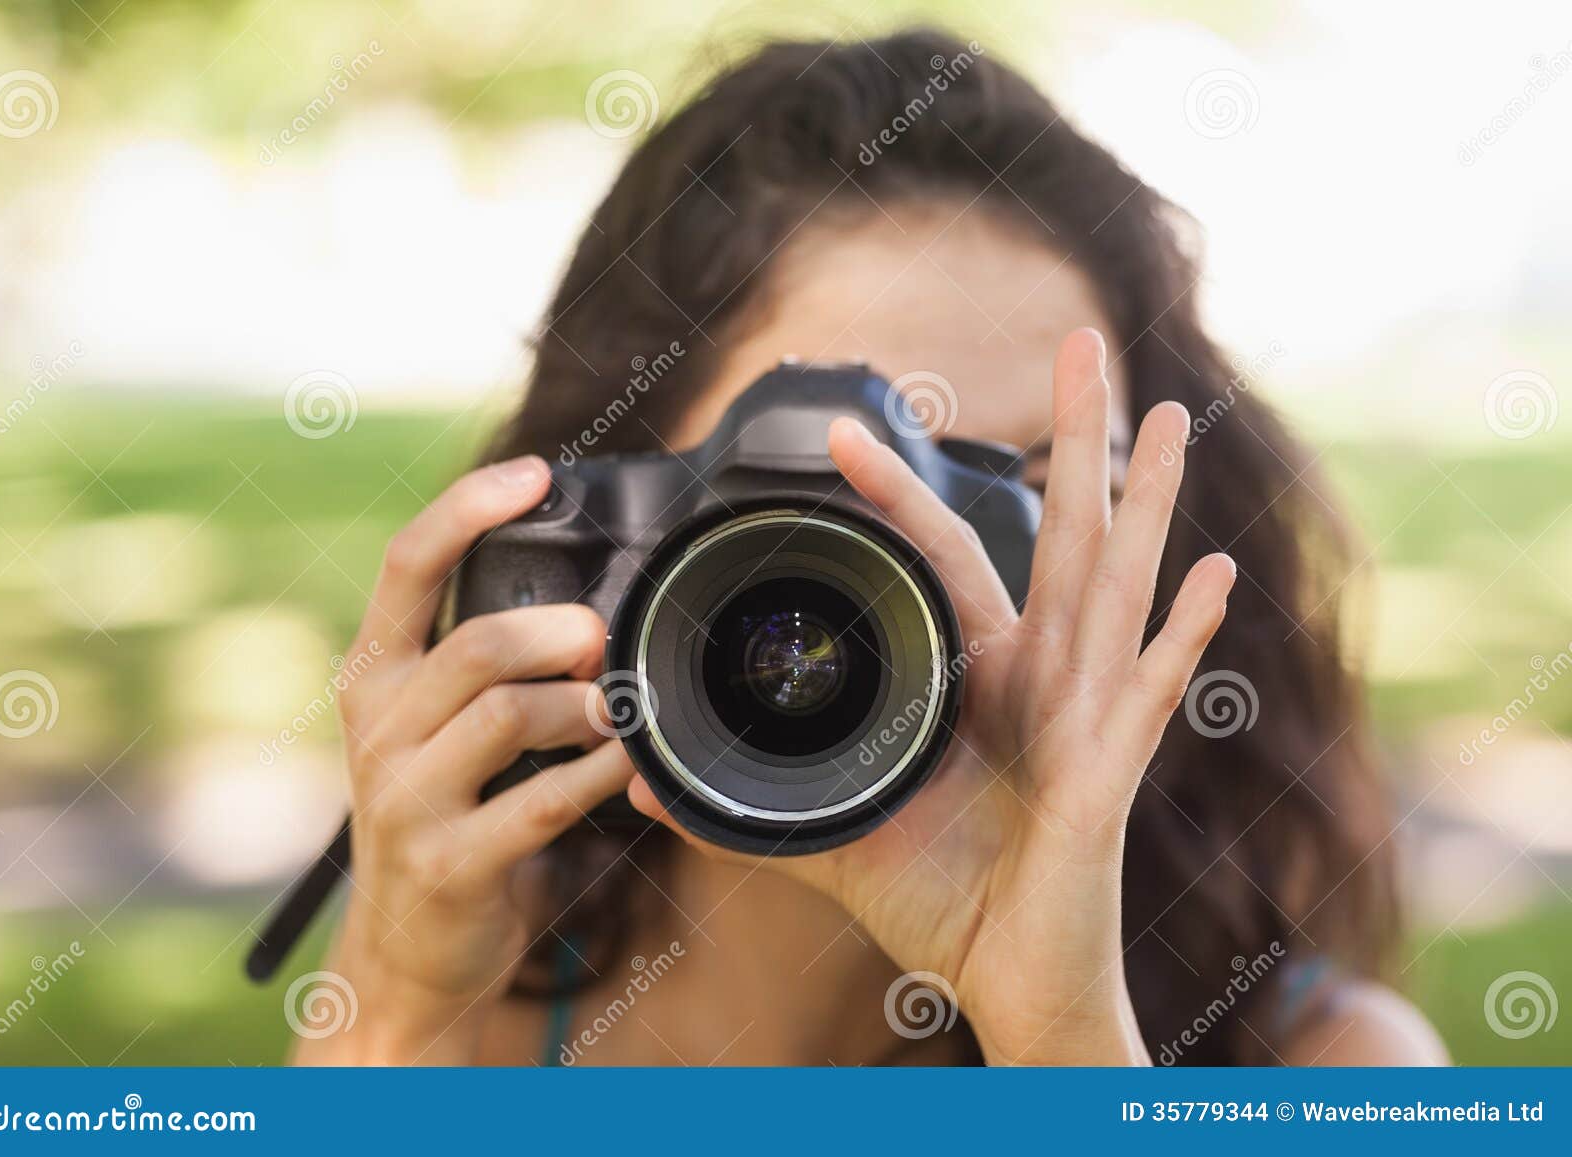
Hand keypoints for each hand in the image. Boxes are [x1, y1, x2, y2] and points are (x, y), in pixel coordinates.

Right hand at [299, 458, 632, 1063]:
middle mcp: (378, 726)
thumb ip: (486, 670)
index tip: (535, 474)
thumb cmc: (444, 817)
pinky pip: (541, 800)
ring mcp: (404, 797)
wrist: (404, 953)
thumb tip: (586, 614)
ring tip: (615, 711)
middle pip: (477, 643)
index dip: (468, 508)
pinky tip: (628, 763)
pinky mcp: (446, 861)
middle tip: (600, 642)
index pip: (407, 565)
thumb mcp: (437, 731)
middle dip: (557, 632)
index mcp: (375, 676)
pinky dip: (600, 774)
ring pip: (509, 714)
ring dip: (584, 706)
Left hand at [629, 328, 1235, 1064]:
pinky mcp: (1109, 781)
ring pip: (1120, 591)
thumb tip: (651, 785)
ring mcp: (1085, 723)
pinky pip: (1149, 698)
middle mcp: (1045, 683)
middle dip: (1076, 440)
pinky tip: (1209, 575)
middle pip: (1066, 539)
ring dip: (1147, 504)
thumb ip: (754, 809)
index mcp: (985, 682)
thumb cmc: (944, 908)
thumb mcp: (839, 840)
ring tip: (1167, 419)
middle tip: (1089, 340)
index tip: (842, 430)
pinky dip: (1180, 637)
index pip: (945, 562)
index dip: (897, 496)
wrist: (1007, 989)